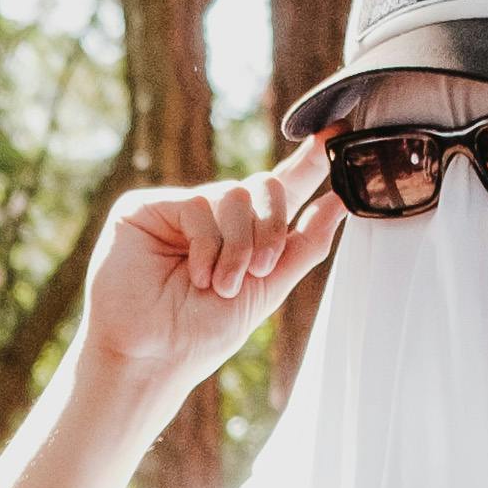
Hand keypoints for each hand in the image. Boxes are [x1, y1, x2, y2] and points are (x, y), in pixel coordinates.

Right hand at [79, 164, 339, 410]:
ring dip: (238, 246)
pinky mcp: (147, 207)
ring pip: (236, 194)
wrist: (153, 356)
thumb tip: (339, 202)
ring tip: (220, 285)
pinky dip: (207, 245)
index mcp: (248, 234)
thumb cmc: (202, 333)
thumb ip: (304, 244)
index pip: (284, 188)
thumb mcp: (268, 290)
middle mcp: (217, 216)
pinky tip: (196, 275)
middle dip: (271, 229)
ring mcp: (182, 208)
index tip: (338, 132)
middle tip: (259, 271)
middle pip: (266, 186)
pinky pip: (198, 204)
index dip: (309, 161)